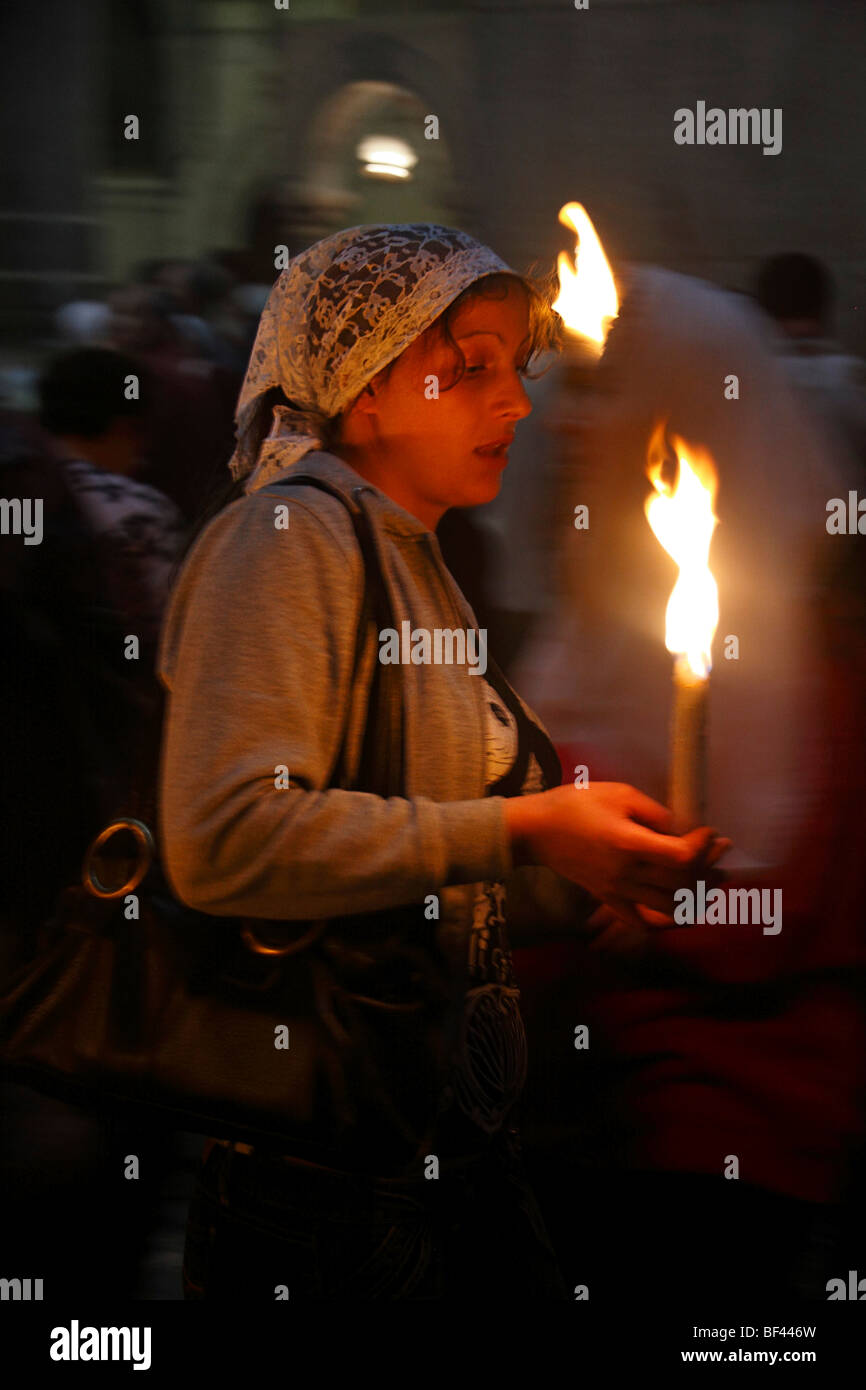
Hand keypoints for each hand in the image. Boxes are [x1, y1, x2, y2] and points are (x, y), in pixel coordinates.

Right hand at [505, 782, 730, 925]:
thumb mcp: (619, 793)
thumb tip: (682, 829)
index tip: (709, 831)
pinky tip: (680, 904)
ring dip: (696, 895)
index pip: (681, 856)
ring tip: (712, 878)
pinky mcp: (608, 899)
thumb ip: (655, 812)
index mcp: (628, 844)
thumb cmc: (576, 804)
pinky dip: (666, 919)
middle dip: (709, 867)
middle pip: (681, 883)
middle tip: (721, 850)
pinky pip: (643, 920)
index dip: (703, 845)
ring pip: (669, 907)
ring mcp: (617, 891)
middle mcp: (626, 873)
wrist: (537, 830)